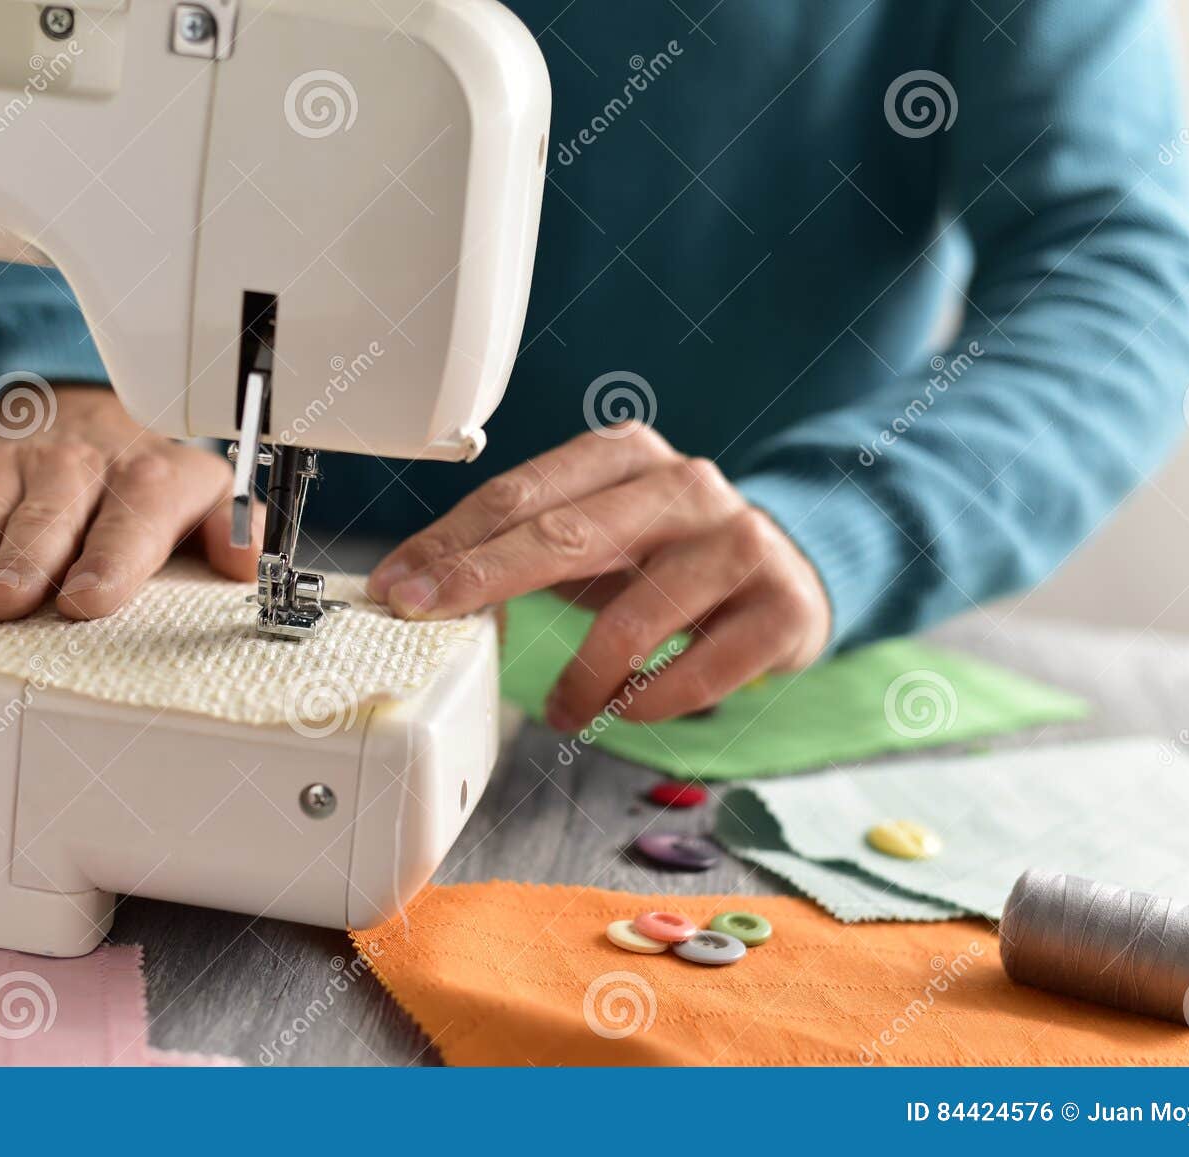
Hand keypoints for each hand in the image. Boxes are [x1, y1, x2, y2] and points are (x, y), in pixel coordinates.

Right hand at [0, 385, 262, 620]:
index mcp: (150, 480)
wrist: (89, 423)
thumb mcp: (206, 501)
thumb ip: (231, 533)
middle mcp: (81, 465)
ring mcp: (16, 462)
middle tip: (1, 604)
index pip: (134, 519)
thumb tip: (245, 561)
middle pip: (52, 516)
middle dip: (25, 562)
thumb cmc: (146, 487)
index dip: (110, 561)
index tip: (86, 602)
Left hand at [367, 424, 831, 725]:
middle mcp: (686, 485)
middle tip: (426, 619)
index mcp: (627, 455)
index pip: (522, 495)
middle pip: (566, 536)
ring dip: (580, 679)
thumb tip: (419, 588)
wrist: (791, 572)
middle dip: (482, 580)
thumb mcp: (596, 534)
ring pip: (633, 620)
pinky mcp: (781, 607)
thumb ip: (520, 547)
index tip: (397, 586)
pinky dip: (646, 704)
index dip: (451, 542)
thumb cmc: (667, 556)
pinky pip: (697, 672)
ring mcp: (740, 543)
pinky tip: (625, 709)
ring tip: (563, 710)